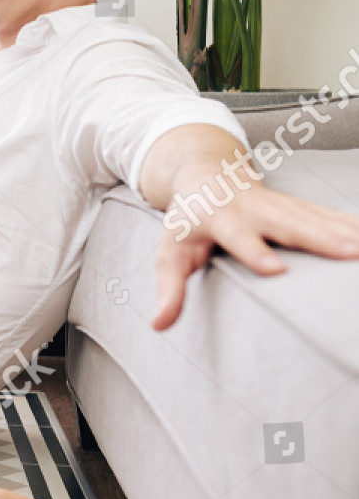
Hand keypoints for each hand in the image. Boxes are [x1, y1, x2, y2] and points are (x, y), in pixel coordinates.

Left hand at [153, 180, 358, 328]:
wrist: (204, 174)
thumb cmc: (187, 223)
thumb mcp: (170, 253)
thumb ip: (169, 288)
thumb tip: (158, 324)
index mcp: (217, 218)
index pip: (236, 236)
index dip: (254, 250)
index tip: (275, 269)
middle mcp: (251, 208)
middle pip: (287, 222)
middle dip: (318, 238)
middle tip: (348, 254)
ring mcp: (278, 204)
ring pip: (315, 217)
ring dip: (344, 232)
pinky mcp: (296, 205)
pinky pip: (328, 215)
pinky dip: (351, 225)